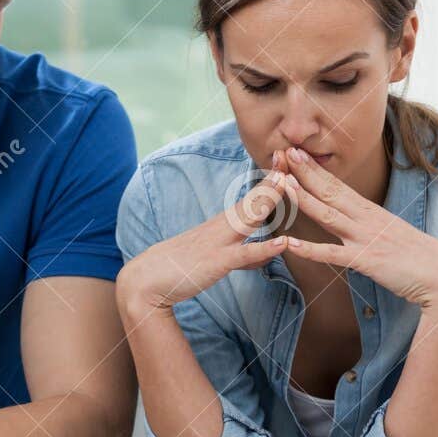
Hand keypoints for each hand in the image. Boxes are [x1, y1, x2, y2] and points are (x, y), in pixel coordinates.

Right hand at [117, 173, 289, 315]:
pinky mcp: (217, 262)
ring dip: (269, 201)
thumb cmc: (179, 269)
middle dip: (272, 180)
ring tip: (288, 183)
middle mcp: (222, 228)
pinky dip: (264, 248)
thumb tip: (261, 256)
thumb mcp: (215, 258)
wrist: (146, 280)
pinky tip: (283, 243)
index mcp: (222, 226)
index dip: (268, 182)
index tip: (284, 162)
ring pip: (249, 219)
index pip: (250, 200)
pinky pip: (244, 254)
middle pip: (252, 200)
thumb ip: (241, 257)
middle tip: (291, 156)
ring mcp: (219, 243)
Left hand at [278, 146, 437, 308]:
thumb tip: (359, 223)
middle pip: (331, 191)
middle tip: (284, 152)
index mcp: (372, 213)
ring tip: (282, 183)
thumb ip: (373, 227)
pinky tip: (289, 243)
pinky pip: (332, 254)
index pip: (340, 186)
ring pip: (328, 215)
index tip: (299, 154)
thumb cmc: (421, 259)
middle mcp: (367, 220)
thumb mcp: (393, 234)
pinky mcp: (366, 260)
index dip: (317, 170)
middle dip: (306, 172)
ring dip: (303, 199)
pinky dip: (309, 249)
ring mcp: (365, 238)